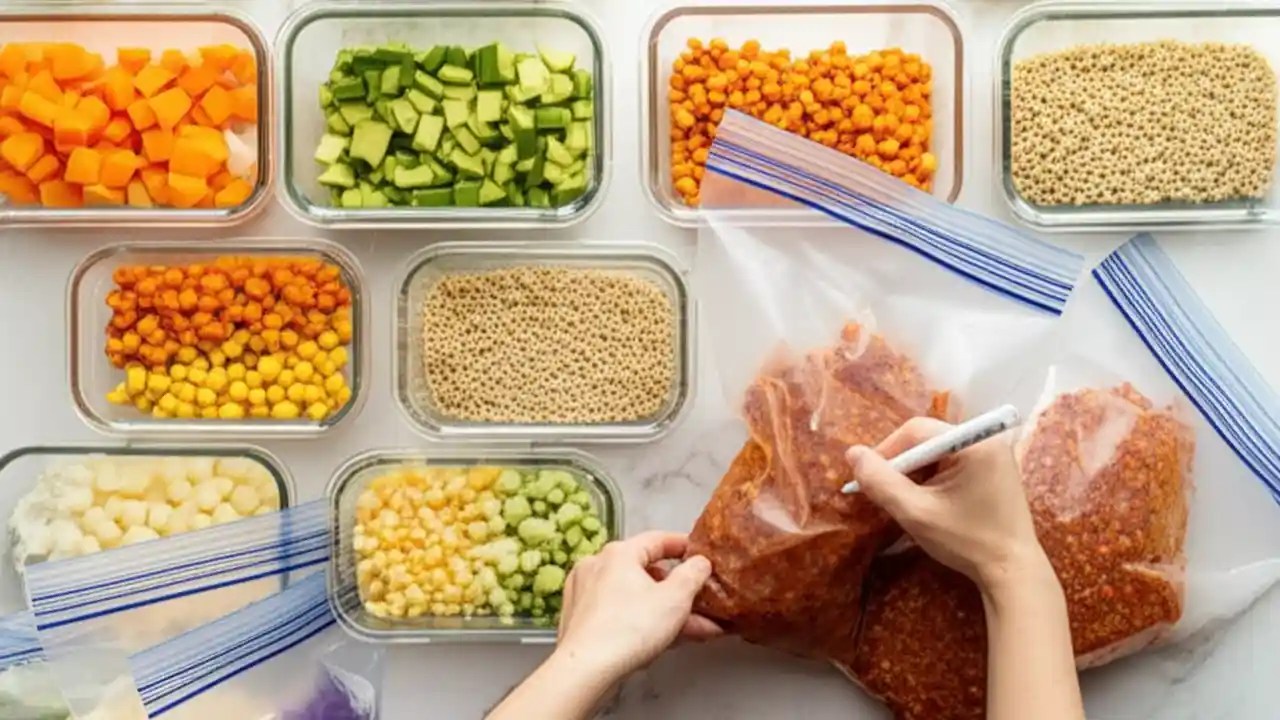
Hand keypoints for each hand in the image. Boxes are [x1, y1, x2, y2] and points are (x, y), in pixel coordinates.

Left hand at [556, 531, 721, 680]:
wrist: (585, 670)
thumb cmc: (628, 630)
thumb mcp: (676, 599)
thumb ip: (693, 575)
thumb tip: (699, 563)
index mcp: (618, 554)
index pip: (657, 540)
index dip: (683, 546)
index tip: (698, 554)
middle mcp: (597, 567)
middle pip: (646, 573)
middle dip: (679, 593)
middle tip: (702, 603)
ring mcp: (585, 593)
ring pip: (635, 597)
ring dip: (666, 611)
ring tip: (694, 630)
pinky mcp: (580, 619)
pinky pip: (620, 613)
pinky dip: (642, 621)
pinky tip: (666, 638)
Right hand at [846, 417, 1048, 593]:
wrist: (1013, 572)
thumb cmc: (966, 541)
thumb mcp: (915, 513)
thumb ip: (881, 482)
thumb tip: (852, 454)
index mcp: (974, 443)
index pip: (917, 431)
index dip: (887, 450)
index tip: (868, 477)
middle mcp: (988, 440)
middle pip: (929, 439)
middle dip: (902, 463)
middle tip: (885, 490)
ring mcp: (995, 456)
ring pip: (939, 452)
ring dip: (917, 472)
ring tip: (905, 499)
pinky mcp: (996, 472)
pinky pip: (954, 463)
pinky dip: (935, 478)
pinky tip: (929, 501)